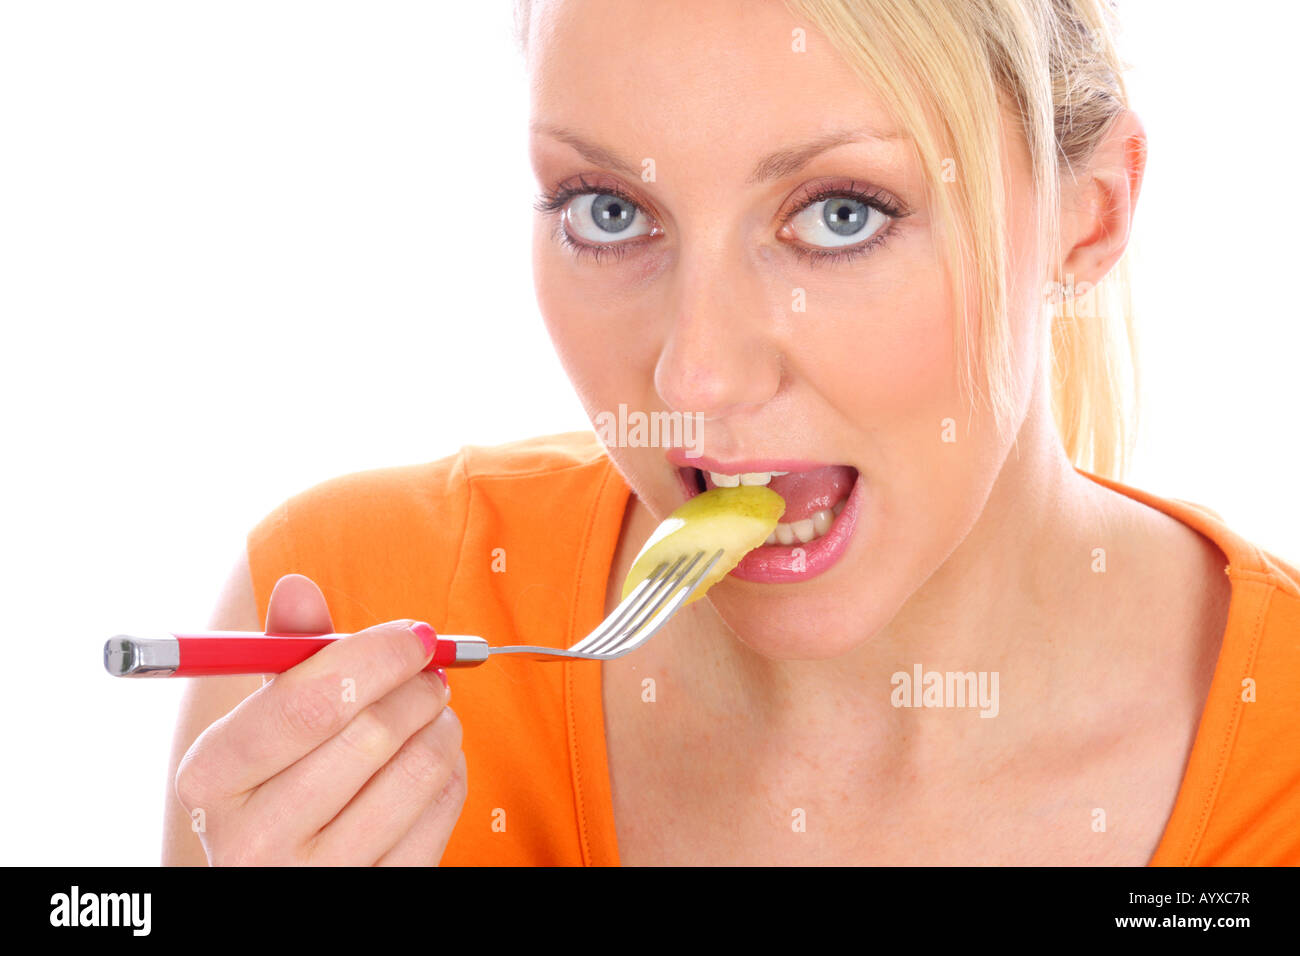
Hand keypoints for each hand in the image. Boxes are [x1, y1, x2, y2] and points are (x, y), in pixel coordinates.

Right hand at [174, 573, 465, 864]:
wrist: (283, 882)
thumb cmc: (275, 786)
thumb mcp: (260, 727)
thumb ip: (285, 657)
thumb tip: (298, 588)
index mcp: (210, 778)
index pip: (307, 703)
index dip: (375, 656)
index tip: (415, 634)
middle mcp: (252, 840)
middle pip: (370, 733)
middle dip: (417, 687)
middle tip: (430, 672)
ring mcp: (317, 877)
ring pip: (419, 768)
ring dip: (441, 725)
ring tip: (431, 714)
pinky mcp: (376, 894)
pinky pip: (442, 808)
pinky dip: (452, 768)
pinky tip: (431, 760)